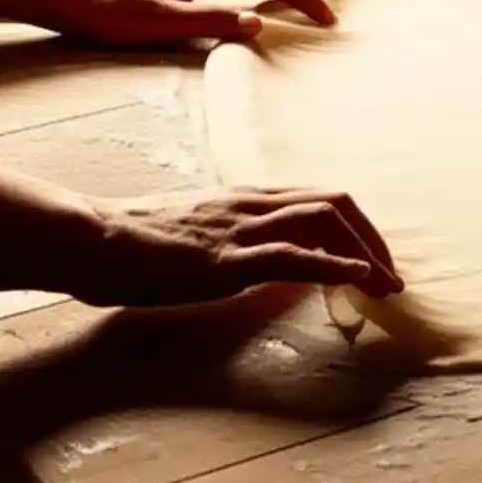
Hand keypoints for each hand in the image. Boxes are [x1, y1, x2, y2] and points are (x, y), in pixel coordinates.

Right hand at [64, 186, 404, 307]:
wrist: (90, 237)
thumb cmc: (135, 241)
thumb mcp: (201, 236)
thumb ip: (238, 243)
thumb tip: (268, 265)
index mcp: (247, 198)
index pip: (319, 201)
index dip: (355, 230)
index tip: (373, 262)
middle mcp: (253, 203)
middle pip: (335, 204)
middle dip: (372, 239)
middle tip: (391, 277)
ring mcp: (242, 227)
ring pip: (324, 219)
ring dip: (364, 252)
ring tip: (386, 284)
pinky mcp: (227, 256)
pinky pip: (291, 255)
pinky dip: (331, 264)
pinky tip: (356, 277)